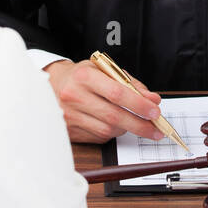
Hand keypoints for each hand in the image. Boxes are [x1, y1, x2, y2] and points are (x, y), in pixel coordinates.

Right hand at [45, 60, 164, 142]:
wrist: (51, 85)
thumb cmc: (82, 76)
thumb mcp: (105, 70)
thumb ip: (131, 84)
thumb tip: (153, 99)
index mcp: (84, 76)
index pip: (117, 93)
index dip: (139, 104)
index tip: (155, 112)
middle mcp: (74, 96)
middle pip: (114, 116)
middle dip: (140, 125)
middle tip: (156, 129)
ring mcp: (69, 116)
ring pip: (107, 130)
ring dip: (127, 129)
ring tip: (135, 124)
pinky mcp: (68, 131)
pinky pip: (98, 137)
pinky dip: (112, 133)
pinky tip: (115, 126)